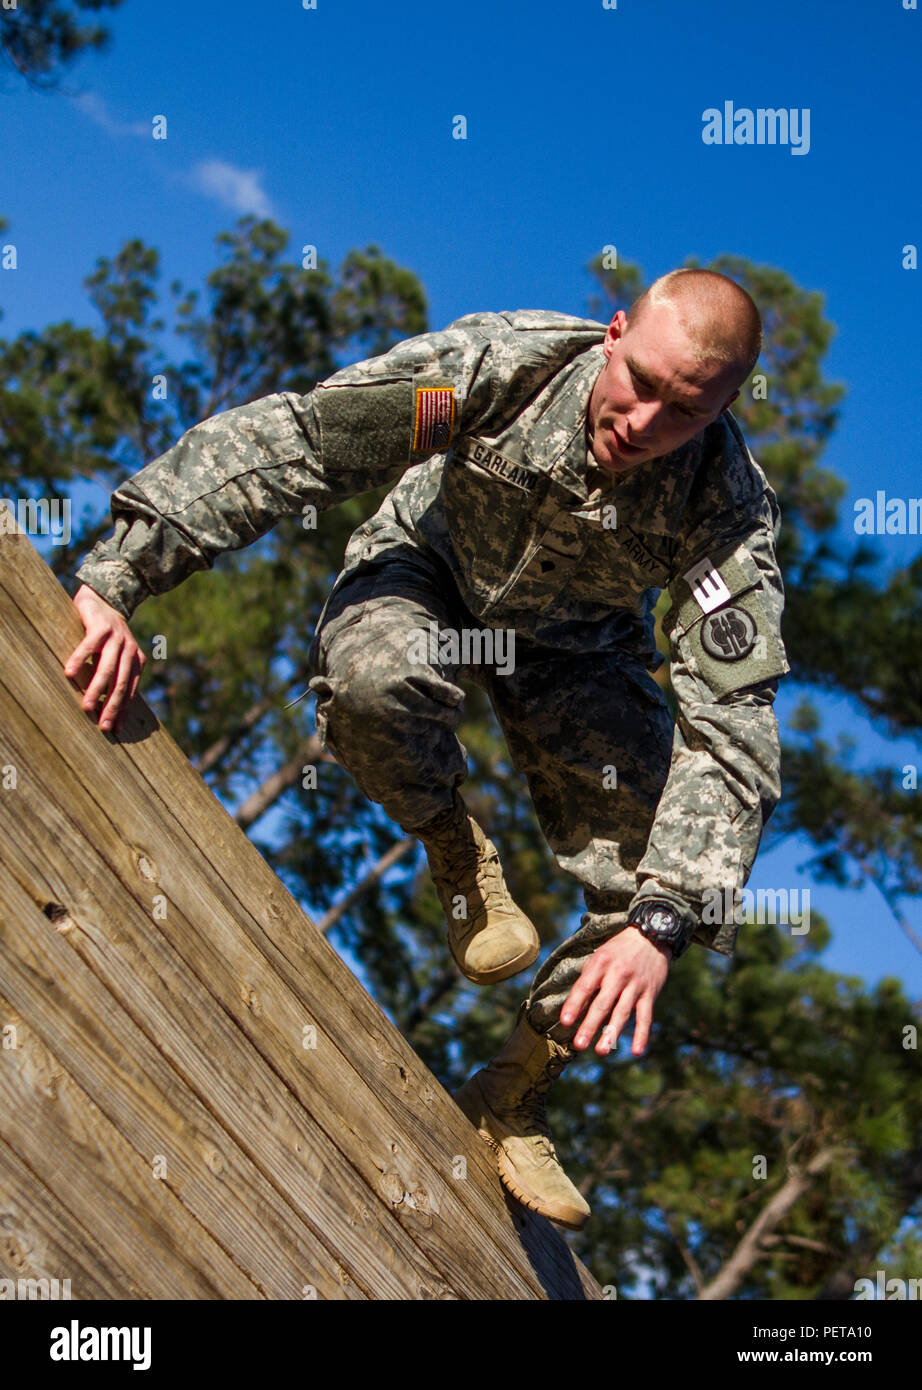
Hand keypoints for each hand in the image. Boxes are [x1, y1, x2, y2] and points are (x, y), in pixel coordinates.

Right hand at [64, 585, 146, 733]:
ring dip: (96, 689)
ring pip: (106, 668)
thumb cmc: (106, 634)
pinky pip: (88, 647)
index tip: (115, 730)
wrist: (103, 599)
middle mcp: (129, 650)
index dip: (122, 711)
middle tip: (102, 726)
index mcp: (136, 660)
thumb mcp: (115, 654)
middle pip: (120, 684)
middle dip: (111, 706)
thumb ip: (115, 673)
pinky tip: (69, 674)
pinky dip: (79, 660)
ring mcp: (116, 638)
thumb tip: (106, 705)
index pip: (129, 690)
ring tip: (86, 707)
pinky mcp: (100, 627)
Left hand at [559, 926, 670, 1057]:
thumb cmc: (618, 950)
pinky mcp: (650, 993)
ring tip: (600, 1051)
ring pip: (622, 1012)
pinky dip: (642, 1034)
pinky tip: (636, 1051)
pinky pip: (646, 1017)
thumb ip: (588, 979)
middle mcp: (618, 974)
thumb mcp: (599, 956)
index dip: (574, 1004)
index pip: (585, 986)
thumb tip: (575, 1007)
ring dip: (611, 1034)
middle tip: (578, 1045)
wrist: (651, 936)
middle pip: (602, 1003)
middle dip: (590, 1025)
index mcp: (601, 963)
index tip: (565, 1021)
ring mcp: (635, 985)